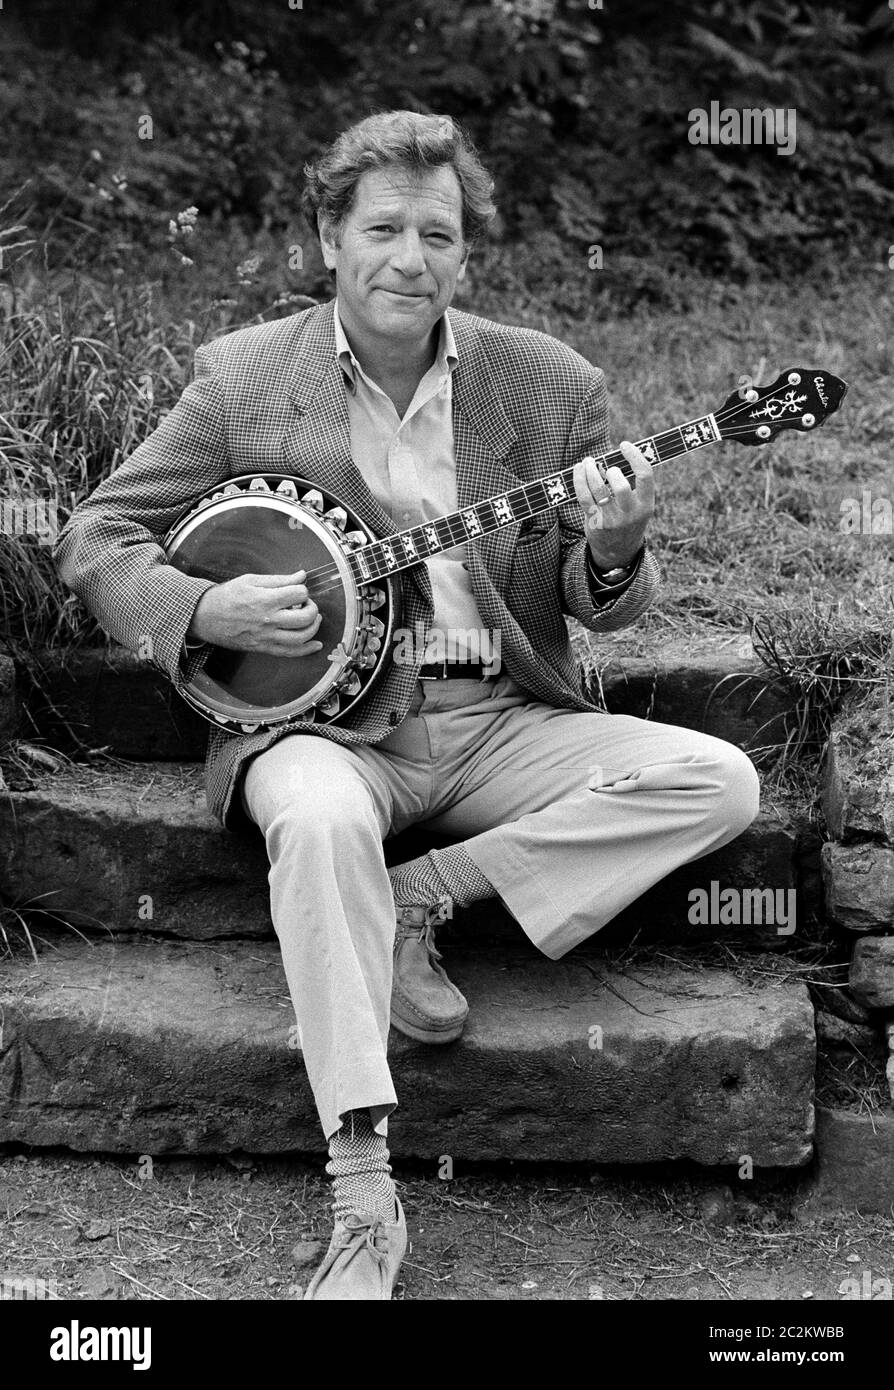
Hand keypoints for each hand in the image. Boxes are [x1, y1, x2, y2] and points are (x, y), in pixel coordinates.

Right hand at [187, 570, 323, 656]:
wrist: (205, 617)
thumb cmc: (226, 597)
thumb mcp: (250, 580)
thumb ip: (279, 580)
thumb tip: (301, 575)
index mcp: (265, 600)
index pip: (299, 594)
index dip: (302, 590)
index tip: (296, 591)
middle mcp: (268, 620)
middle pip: (305, 617)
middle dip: (312, 608)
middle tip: (306, 604)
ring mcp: (266, 637)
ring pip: (301, 637)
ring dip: (313, 627)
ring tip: (312, 619)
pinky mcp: (263, 648)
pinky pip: (290, 653)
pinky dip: (306, 650)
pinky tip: (316, 645)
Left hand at [573, 440, 655, 570]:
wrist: (618, 551)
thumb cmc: (628, 519)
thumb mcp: (639, 505)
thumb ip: (632, 485)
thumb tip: (614, 455)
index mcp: (646, 504)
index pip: (646, 475)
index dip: (635, 456)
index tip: (624, 444)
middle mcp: (630, 512)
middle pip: (622, 486)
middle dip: (611, 471)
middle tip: (605, 467)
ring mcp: (612, 519)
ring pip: (599, 490)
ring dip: (590, 471)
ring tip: (587, 462)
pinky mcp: (595, 522)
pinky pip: (584, 497)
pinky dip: (579, 480)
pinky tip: (578, 470)